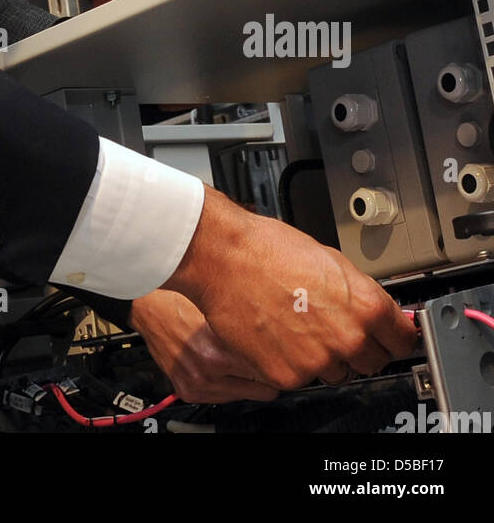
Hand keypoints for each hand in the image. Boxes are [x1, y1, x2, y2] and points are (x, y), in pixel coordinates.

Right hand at [129, 289, 279, 402]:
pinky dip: (227, 383)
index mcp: (217, 353)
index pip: (266, 375)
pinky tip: (225, 365)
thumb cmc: (181, 301)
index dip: (280, 363)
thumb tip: (279, 339)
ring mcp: (196, 386)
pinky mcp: (187, 391)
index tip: (288, 358)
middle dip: (267, 376)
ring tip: (246, 359)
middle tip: (274, 360)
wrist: (149, 309)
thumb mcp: (220, 310)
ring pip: (241, 395)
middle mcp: (207, 374)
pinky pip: (221, 396)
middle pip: (258, 390)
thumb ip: (247, 328)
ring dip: (246, 380)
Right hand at [163, 186, 418, 390]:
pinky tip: (279, 334)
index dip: (395, 335)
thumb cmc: (269, 249)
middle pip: (373, 362)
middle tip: (333, 326)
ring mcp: (318, 361)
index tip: (389, 336)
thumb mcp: (331, 259)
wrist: (224, 258)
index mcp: (366, 306)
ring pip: (337, 372)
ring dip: (325, 356)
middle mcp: (348, 338)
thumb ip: (360, 292)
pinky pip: (302, 378)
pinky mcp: (288, 376)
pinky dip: (293, 362)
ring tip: (298, 324)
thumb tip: (379, 312)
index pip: (403, 339)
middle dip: (359, 347)